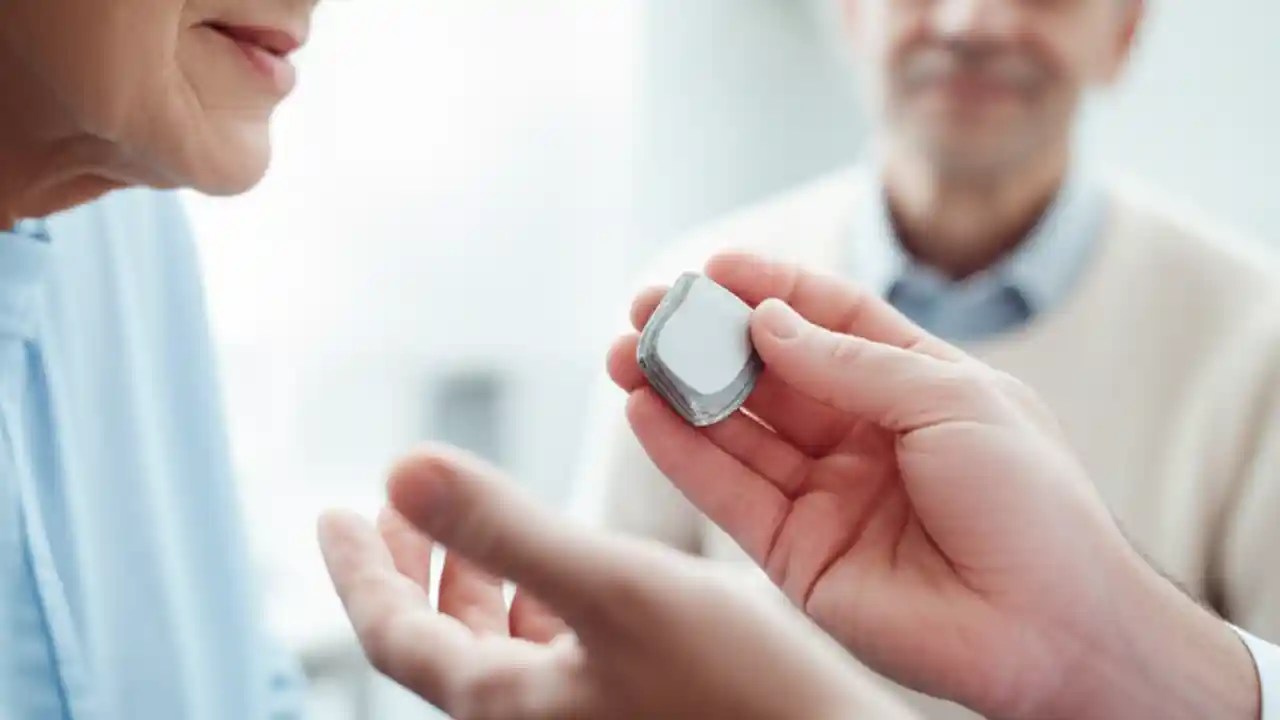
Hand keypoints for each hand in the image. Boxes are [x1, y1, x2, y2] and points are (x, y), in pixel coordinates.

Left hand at [318, 445, 915, 719]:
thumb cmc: (739, 696)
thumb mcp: (615, 592)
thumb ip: (506, 531)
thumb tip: (400, 471)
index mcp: (508, 702)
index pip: (391, 634)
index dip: (356, 569)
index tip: (332, 514)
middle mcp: (536, 718)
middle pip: (440, 643)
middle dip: (411, 570)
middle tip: (392, 515)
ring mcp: (582, 717)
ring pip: (498, 647)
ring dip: (473, 582)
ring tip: (469, 534)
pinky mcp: (630, 708)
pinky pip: (553, 650)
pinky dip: (536, 599)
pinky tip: (565, 574)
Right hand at [610, 252, 1259, 719]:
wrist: (1052, 627)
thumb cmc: (1031, 503)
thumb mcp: (951, 399)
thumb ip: (850, 362)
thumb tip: (766, 322)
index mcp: (914, 387)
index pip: (830, 322)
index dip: (774, 290)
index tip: (716, 267)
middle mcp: (863, 438)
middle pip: (769, 374)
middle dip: (709, 339)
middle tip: (648, 310)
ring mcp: (827, 496)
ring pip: (737, 433)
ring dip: (680, 391)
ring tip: (625, 355)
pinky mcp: (797, 554)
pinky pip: (729, 495)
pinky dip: (682, 453)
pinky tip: (643, 412)